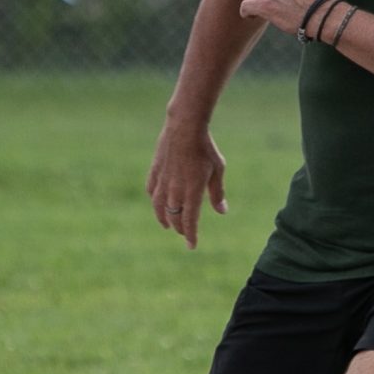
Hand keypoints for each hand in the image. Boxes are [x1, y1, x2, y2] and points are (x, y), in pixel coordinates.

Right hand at [146, 118, 226, 248]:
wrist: (184, 127)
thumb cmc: (205, 148)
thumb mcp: (217, 170)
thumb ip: (217, 193)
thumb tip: (222, 211)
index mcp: (192, 191)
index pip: (190, 221)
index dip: (191, 235)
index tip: (192, 246)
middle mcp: (175, 190)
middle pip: (175, 217)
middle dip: (180, 228)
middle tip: (185, 233)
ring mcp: (162, 181)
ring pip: (160, 207)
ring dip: (164, 218)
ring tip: (168, 225)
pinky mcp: (155, 171)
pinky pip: (152, 191)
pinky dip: (155, 200)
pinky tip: (157, 203)